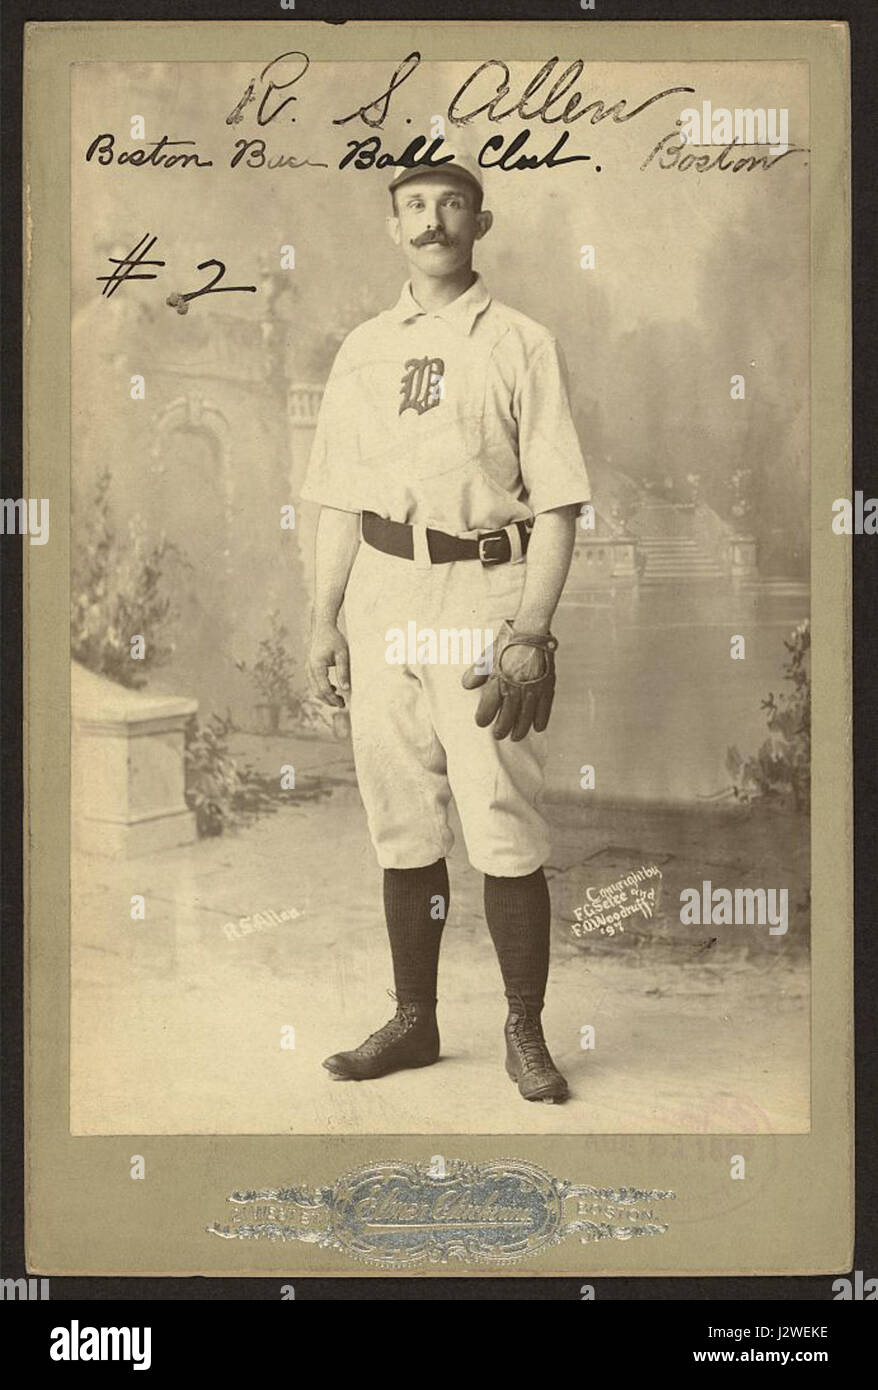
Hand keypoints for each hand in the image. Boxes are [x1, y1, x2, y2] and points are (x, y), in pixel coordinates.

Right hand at [308, 621, 349, 706]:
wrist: (322, 627)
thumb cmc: (334, 639)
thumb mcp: (342, 654)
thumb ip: (343, 672)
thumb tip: (346, 689)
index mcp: (317, 666)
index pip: (324, 689)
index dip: (333, 699)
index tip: (343, 704)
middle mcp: (309, 669)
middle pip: (317, 692)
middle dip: (329, 700)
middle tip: (342, 704)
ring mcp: (308, 668)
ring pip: (314, 688)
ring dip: (325, 696)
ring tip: (339, 698)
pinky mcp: (309, 667)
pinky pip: (313, 683)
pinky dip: (322, 689)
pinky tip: (333, 688)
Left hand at [461, 621, 556, 740]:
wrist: (532, 631)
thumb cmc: (508, 642)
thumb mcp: (487, 655)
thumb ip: (477, 672)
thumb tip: (467, 686)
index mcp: (498, 681)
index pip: (488, 708)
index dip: (484, 718)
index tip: (482, 722)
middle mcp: (515, 689)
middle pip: (507, 718)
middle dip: (501, 729)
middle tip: (498, 735)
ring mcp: (532, 689)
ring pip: (525, 717)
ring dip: (520, 730)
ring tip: (515, 737)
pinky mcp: (546, 686)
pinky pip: (544, 708)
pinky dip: (541, 720)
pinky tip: (538, 728)